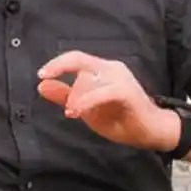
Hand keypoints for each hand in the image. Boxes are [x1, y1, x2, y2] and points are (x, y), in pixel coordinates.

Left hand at [36, 51, 175, 151]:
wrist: (149, 132)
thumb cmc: (118, 117)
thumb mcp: (85, 108)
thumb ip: (64, 96)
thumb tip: (41, 86)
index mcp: (101, 69)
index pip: (75, 58)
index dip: (57, 64)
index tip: (41, 74)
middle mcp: (111, 68)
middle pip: (80, 66)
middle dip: (70, 90)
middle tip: (69, 110)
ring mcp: (121, 78)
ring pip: (89, 80)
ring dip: (77, 98)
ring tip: (74, 113)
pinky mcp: (128, 91)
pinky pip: (103, 92)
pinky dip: (87, 101)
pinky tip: (78, 112)